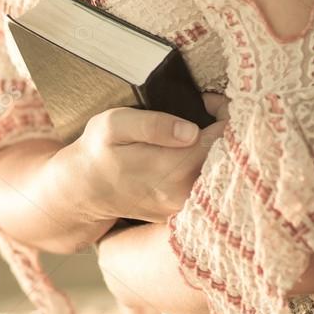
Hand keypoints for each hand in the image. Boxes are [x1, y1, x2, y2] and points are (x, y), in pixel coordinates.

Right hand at [50, 94, 228, 223]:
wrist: (82, 191)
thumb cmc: (98, 151)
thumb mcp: (114, 125)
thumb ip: (153, 124)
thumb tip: (191, 132)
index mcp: (175, 166)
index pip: (226, 135)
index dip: (225, 112)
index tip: (208, 101)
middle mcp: (185, 191)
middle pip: (231, 155)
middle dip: (225, 129)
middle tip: (206, 112)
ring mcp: (184, 206)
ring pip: (223, 171)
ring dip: (219, 148)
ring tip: (198, 132)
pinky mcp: (182, 212)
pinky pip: (209, 185)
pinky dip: (209, 166)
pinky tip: (190, 154)